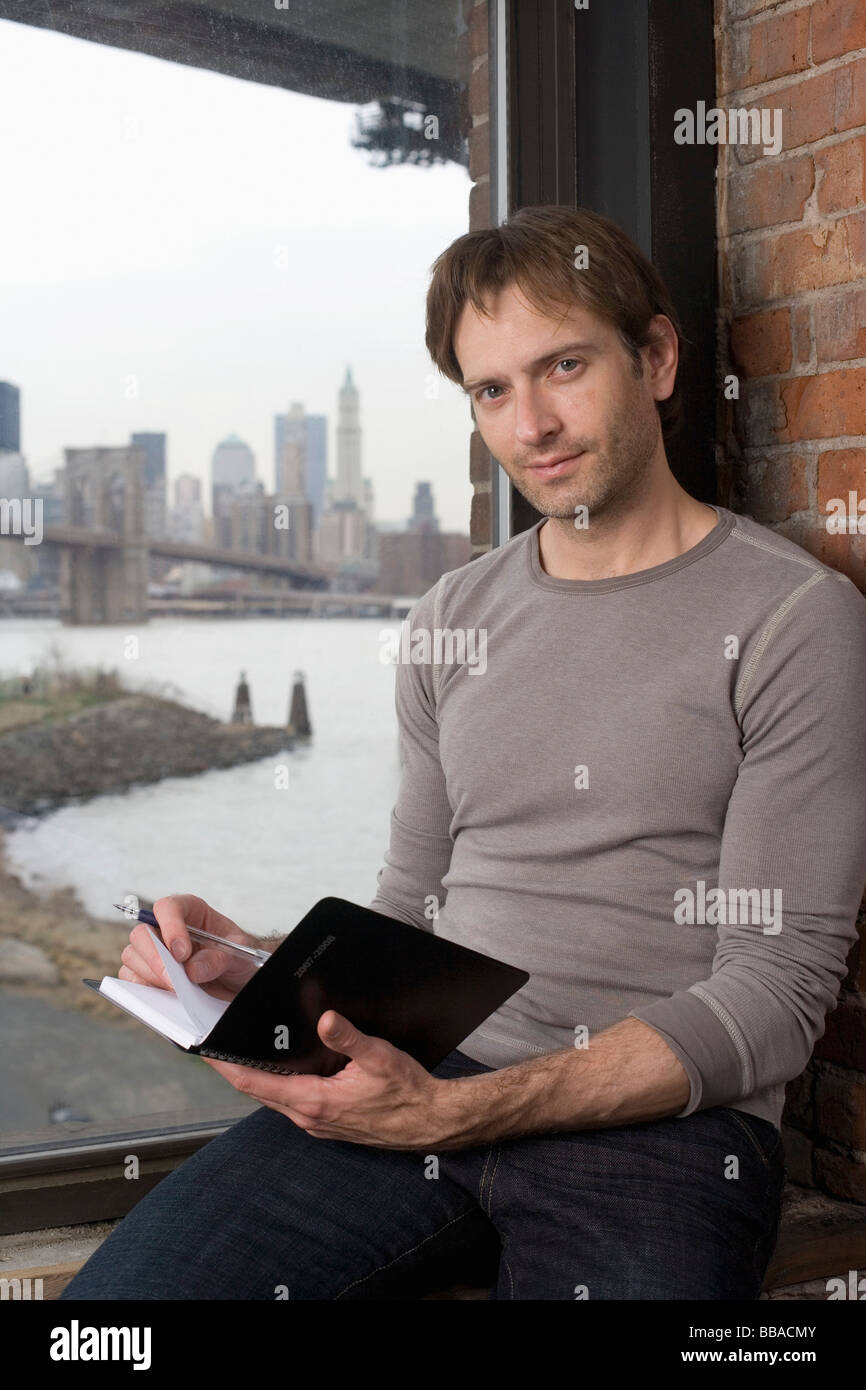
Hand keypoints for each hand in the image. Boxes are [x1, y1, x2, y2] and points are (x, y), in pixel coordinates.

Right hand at [119, 893, 281, 1002]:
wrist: (237, 978)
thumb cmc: (237, 956)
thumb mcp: (239, 953)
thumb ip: (219, 958)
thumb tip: (192, 970)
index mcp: (190, 911)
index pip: (167, 908)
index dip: (170, 927)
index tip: (182, 953)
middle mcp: (166, 928)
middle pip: (142, 933)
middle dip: (155, 958)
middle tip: (174, 979)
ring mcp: (154, 951)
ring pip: (132, 955)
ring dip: (150, 974)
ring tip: (176, 988)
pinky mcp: (148, 973)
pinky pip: (131, 977)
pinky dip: (143, 987)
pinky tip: (164, 993)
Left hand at [202, 1009, 445, 1148]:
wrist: (429, 1122)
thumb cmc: (406, 1093)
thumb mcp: (379, 1057)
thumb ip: (349, 1038)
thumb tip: (325, 1018)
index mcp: (314, 1101)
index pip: (254, 1083)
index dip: (225, 1067)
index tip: (205, 1050)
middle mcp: (309, 1117)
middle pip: (258, 1091)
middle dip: (235, 1068)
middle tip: (216, 1043)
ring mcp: (317, 1123)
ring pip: (274, 1098)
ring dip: (257, 1078)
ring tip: (241, 1052)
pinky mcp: (327, 1123)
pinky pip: (291, 1103)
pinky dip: (278, 1085)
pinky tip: (283, 1068)